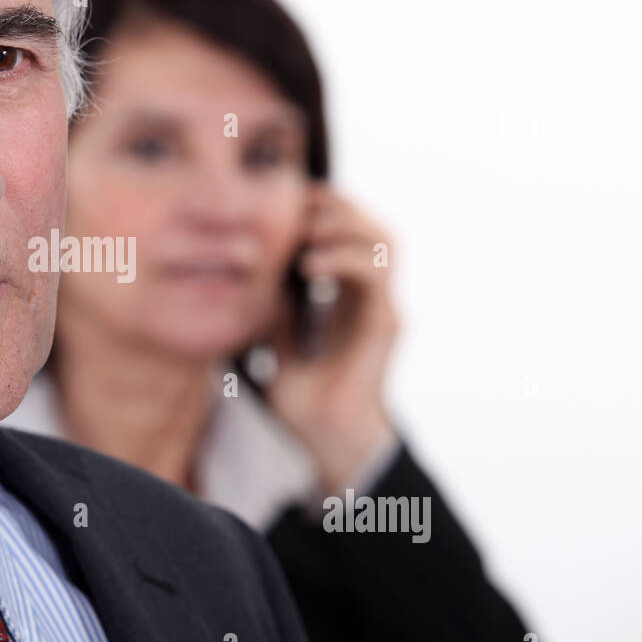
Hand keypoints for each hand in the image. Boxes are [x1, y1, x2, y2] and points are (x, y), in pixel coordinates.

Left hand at [263, 184, 397, 492]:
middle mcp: (371, 296)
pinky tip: (309, 265)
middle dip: (339, 205)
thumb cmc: (303, 399)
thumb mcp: (277, 338)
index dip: (327, 207)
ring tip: (306, 232)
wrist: (324, 441)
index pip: (352, 231)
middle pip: (373, 226)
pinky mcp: (385, 324)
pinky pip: (375, 276)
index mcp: (349, 295)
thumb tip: (255, 266)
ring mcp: (382, 308)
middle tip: (300, 206)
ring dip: (345, 225)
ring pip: (383, 241)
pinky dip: (344, 259)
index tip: (288, 201)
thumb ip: (276, 303)